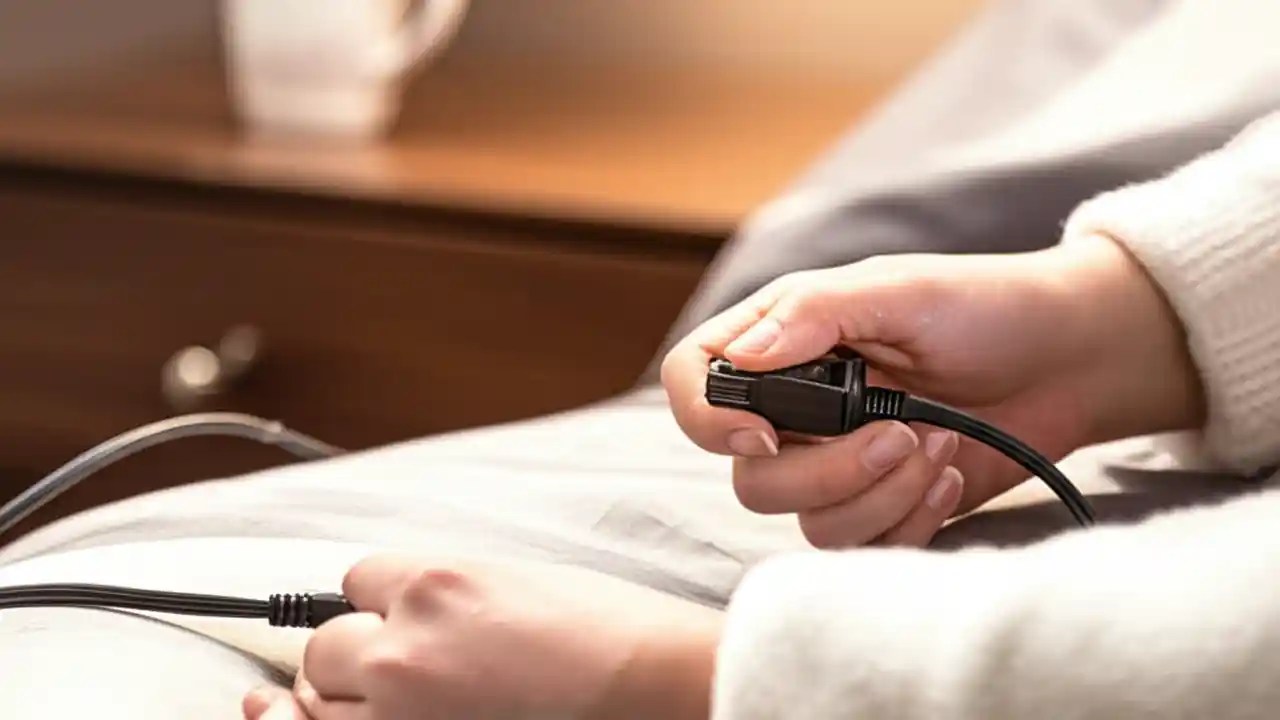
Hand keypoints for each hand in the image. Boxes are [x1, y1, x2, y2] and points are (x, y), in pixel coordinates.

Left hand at [243, 555, 720, 719]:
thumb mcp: (520, 583)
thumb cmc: (611, 636)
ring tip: (379, 702)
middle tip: (391, 669)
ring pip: (315, 699)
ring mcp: (401, 707)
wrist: (652, 687)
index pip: (358, 581)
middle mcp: (404, 642)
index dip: (379, 605)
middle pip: (325, 646)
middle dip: (354, 656)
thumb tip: (415, 612)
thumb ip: (450, 596)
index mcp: (436, 582)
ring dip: (340, 699)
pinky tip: (322, 719)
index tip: (394, 622)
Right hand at [662, 234, 1202, 546]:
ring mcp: (838, 464)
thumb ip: (813, 314)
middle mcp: (797, 410)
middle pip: (752, 477)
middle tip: (900, 431)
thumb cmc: (986, 306)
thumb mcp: (899, 291)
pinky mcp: (883, 507)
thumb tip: (741, 356)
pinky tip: (949, 474)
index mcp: (782, 344)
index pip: (696, 385)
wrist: (1072, 359)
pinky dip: (911, 520)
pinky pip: (865, 548)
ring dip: (881, 494)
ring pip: (808, 523)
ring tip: (940, 443)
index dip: (708, 420)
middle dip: (829, 470)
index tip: (764, 433)